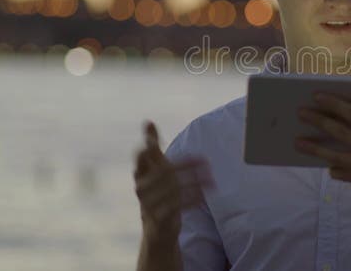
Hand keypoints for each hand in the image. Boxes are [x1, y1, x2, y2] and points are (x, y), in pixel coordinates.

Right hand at [133, 120, 214, 246]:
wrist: (157, 229)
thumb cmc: (157, 192)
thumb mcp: (154, 170)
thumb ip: (153, 148)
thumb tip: (148, 121)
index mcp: (139, 173)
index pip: (141, 157)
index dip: (148, 149)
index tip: (154, 142)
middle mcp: (141, 187)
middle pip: (164, 172)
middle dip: (187, 166)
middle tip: (206, 162)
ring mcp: (148, 204)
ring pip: (173, 189)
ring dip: (194, 182)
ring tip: (210, 178)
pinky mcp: (158, 217)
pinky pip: (177, 205)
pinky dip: (192, 199)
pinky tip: (205, 194)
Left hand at [295, 72, 350, 198]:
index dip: (333, 104)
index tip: (316, 95)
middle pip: (339, 133)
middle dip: (317, 121)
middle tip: (299, 113)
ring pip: (336, 157)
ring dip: (315, 149)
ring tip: (297, 142)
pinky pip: (347, 175)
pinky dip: (335, 169)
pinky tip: (325, 164)